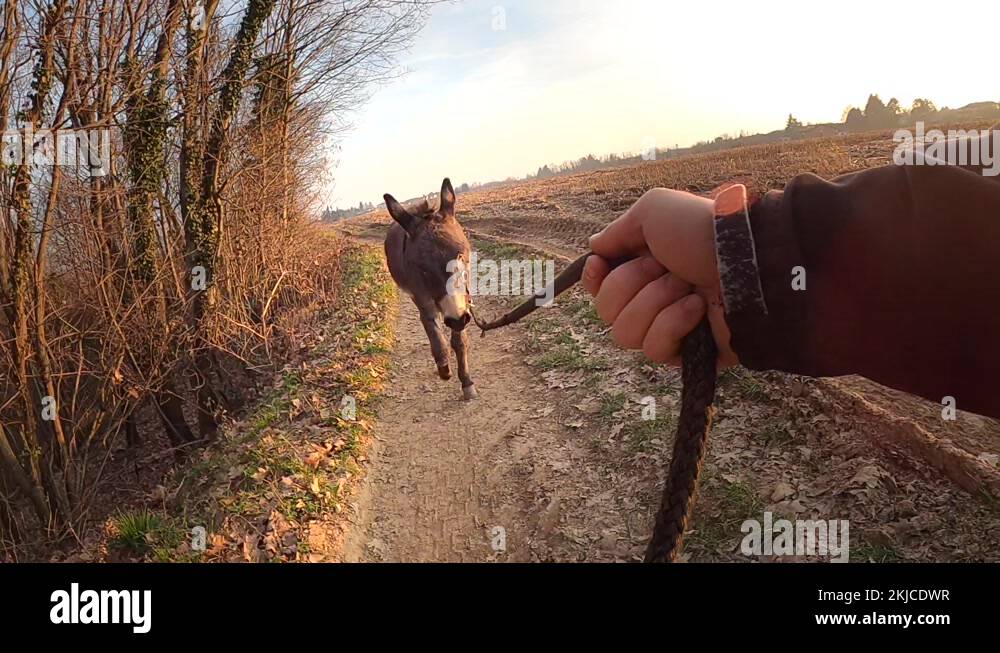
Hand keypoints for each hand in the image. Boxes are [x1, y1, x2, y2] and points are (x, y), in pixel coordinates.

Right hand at [582, 188, 738, 368]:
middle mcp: (653, 297)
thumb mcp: (653, 210)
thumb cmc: (703, 231)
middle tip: (665, 268)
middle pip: (605, 310)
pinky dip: (674, 323)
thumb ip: (618, 230)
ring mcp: (669, 327)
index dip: (594, 279)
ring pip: (625, 334)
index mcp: (644, 266)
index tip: (600, 265)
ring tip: (687, 287)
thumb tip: (594, 248)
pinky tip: (698, 308)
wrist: (749, 262)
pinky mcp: (686, 353)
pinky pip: (655, 349)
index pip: (600, 286)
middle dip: (631, 284)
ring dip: (654, 303)